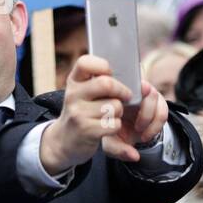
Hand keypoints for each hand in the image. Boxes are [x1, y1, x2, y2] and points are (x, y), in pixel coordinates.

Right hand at [40, 55, 133, 173]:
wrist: (64, 140)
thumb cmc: (82, 111)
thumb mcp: (82, 92)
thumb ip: (99, 81)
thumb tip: (137, 81)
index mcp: (74, 81)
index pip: (85, 62)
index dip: (102, 65)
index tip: (110, 74)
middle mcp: (73, 95)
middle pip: (106, 84)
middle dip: (122, 90)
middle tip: (126, 96)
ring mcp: (78, 113)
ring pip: (114, 106)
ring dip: (119, 112)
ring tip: (110, 114)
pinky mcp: (86, 130)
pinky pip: (114, 124)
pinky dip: (116, 126)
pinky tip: (106, 127)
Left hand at [103, 80, 166, 162]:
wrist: (124, 135)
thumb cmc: (112, 134)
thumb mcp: (109, 143)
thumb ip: (117, 149)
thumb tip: (135, 156)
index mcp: (112, 93)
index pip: (117, 81)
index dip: (123, 91)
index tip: (123, 110)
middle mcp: (128, 88)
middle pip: (139, 86)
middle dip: (142, 110)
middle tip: (137, 127)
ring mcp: (143, 92)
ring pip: (153, 95)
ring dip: (149, 117)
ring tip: (141, 131)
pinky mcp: (156, 99)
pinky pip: (162, 108)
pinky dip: (157, 123)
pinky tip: (147, 134)